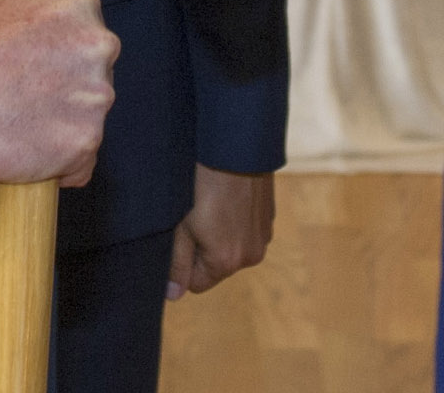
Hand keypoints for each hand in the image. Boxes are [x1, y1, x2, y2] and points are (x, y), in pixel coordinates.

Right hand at [0, 0, 118, 186]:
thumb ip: (21, 2)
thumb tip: (23, 14)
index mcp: (79, 6)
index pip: (86, 34)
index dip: (59, 54)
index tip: (38, 69)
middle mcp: (98, 48)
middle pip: (93, 76)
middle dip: (66, 89)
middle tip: (26, 99)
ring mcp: (94, 98)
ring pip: (88, 119)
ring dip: (60, 127)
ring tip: (19, 126)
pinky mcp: (83, 144)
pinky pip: (80, 163)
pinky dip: (57, 164)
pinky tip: (26, 152)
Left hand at [167, 166, 275, 299]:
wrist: (235, 147)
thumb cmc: (203, 185)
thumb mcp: (181, 225)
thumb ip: (177, 263)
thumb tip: (173, 296)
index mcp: (226, 262)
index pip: (196, 284)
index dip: (184, 262)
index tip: (182, 235)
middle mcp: (251, 256)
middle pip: (216, 266)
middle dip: (203, 249)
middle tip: (196, 216)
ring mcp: (264, 236)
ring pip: (233, 248)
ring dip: (221, 235)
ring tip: (213, 204)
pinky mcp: (270, 217)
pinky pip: (247, 230)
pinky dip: (237, 221)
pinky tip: (229, 197)